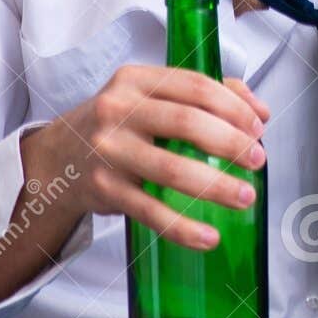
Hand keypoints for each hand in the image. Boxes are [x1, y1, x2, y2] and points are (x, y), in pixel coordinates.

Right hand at [22, 65, 269, 251]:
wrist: (58, 158)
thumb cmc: (120, 124)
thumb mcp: (151, 96)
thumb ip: (205, 94)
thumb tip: (259, 111)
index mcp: (136, 80)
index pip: (195, 86)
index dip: (234, 107)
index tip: (259, 127)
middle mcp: (118, 110)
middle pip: (186, 123)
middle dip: (231, 143)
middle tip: (258, 160)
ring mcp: (109, 150)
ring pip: (171, 168)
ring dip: (216, 186)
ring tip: (245, 196)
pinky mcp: (104, 189)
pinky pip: (150, 211)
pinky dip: (183, 228)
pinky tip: (208, 237)